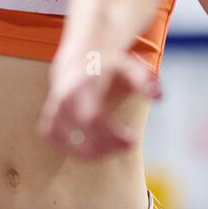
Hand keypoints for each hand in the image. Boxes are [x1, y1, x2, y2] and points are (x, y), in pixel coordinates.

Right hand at [39, 45, 161, 159]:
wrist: (80, 56)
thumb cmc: (110, 65)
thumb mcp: (130, 67)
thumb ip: (144, 81)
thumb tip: (158, 96)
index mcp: (84, 87)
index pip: (94, 120)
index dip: (112, 136)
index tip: (133, 142)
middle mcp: (65, 99)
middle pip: (83, 137)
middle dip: (107, 147)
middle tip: (126, 145)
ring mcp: (54, 110)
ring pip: (68, 144)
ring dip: (92, 152)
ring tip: (111, 146)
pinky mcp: (48, 118)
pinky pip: (55, 140)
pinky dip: (72, 149)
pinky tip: (92, 146)